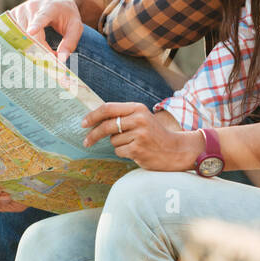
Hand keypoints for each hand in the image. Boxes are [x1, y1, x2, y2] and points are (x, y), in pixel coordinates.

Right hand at [9, 0, 84, 61]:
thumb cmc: (67, 13)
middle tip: (50, 60)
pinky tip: (30, 45)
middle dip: (39, 51)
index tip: (31, 32)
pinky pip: (14, 34)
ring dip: (31, 49)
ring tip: (43, 51)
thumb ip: (70, 43)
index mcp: (49, 7)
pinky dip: (22, 44)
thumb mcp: (75, 26)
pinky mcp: (13, 15)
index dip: (36, 25)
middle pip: (31, 35)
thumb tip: (61, 59)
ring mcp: (20, 10)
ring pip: (21, 37)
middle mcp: (32, 7)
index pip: (41, 18)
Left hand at [81, 103, 198, 171]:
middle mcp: (139, 119)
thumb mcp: (142, 118)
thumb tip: (94, 120)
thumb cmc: (155, 135)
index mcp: (138, 108)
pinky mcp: (138, 150)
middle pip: (106, 125)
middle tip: (86, 141)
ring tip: (133, 144)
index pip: (108, 108)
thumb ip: (122, 116)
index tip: (83, 123)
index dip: (93, 116)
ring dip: (118, 145)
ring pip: (113, 141)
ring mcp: (139, 135)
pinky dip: (123, 153)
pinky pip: (119, 151)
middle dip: (93, 134)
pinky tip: (135, 152)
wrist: (176, 150)